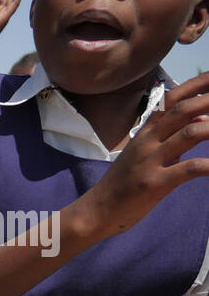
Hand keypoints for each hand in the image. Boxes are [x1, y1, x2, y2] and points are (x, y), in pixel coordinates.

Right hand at [78, 72, 208, 238]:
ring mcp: (150, 161)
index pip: (173, 98)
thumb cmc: (124, 183)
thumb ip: (173, 137)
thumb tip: (203, 120)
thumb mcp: (145, 154)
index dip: (198, 84)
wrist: (97, 211)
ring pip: (190, 134)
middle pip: (184, 110)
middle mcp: (148, 141)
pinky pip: (189, 169)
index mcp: (146, 132)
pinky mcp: (154, 183)